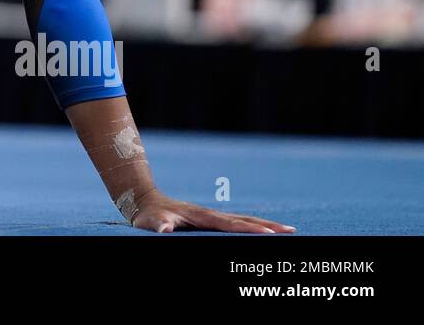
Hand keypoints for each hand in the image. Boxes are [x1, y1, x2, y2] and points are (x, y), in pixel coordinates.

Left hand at [127, 188, 294, 232]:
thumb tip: (165, 228)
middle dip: (267, 225)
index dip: (249, 229)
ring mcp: (213, 217)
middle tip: (291, 230)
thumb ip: (159, 224)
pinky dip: (255, 226)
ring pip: (244, 220)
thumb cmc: (149, 216)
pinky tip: (265, 231)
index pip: (230, 224)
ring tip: (287, 230)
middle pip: (244, 219)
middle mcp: (211, 215)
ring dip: (265, 225)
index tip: (269, 234)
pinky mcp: (212, 221)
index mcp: (201, 216)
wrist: (146, 202)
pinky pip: (238, 224)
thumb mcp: (151, 221)